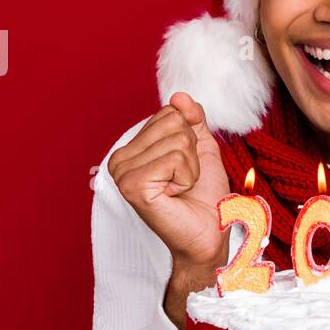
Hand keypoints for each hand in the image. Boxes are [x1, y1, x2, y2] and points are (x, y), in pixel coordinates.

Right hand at [108, 93, 229, 272]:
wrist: (209, 234)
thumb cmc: (204, 196)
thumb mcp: (201, 148)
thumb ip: (192, 119)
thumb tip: (178, 95)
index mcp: (132, 149)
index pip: (168, 113)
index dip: (189, 138)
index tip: (182, 168)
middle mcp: (120, 158)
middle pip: (172, 122)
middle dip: (190, 152)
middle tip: (182, 180)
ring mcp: (122, 173)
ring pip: (177, 139)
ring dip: (190, 167)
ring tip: (179, 188)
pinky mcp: (132, 186)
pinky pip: (174, 158)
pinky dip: (186, 177)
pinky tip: (174, 194)